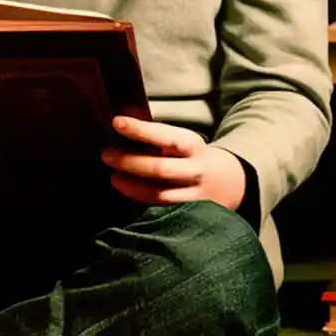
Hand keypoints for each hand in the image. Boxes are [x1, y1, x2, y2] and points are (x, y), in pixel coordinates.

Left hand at [101, 116, 245, 210]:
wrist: (229, 182)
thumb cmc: (192, 156)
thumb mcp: (182, 142)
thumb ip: (157, 139)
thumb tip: (120, 129)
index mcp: (192, 145)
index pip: (165, 136)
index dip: (140, 130)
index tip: (117, 122)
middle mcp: (196, 169)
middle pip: (159, 167)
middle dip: (130, 161)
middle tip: (106, 154)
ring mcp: (194, 194)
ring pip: (159, 192)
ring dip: (132, 184)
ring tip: (114, 176)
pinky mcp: (190, 212)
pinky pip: (161, 207)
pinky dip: (141, 198)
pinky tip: (127, 189)